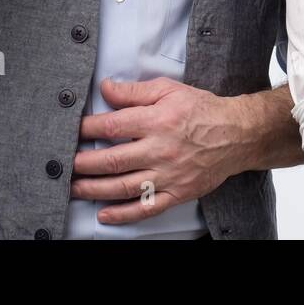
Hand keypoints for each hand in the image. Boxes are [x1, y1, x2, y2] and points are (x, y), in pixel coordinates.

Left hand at [71, 77, 249, 224]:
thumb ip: (134, 92)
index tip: (73, 131)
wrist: (237, 134)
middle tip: (66, 164)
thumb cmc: (202, 110)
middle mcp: (160, 149)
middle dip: (83, 164)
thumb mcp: (169, 89)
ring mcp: (168, 175)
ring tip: (75, 187)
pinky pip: (146, 208)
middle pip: (112, 160)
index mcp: (157, 120)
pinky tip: (104, 214)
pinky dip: (123, 214)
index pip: (112, 126)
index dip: (87, 129)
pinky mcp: (177, 192)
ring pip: (124, 187)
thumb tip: (105, 89)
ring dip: (95, 189)